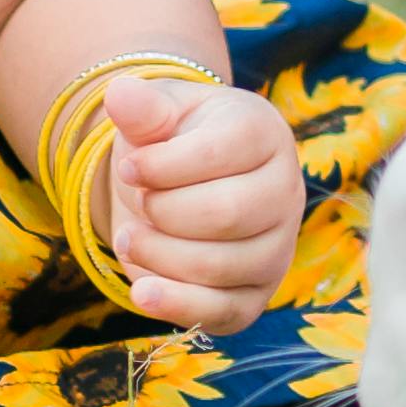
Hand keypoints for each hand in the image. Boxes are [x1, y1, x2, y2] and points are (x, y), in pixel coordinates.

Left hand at [102, 77, 301, 335]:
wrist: (179, 185)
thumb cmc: (172, 141)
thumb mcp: (158, 114)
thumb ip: (143, 107)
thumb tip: (120, 93)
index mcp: (266, 134)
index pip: (221, 152)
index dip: (164, 165)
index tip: (128, 166)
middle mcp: (285, 192)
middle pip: (227, 213)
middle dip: (163, 213)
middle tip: (136, 203)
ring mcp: (276, 249)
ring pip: (221, 266)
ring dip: (159, 255)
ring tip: (131, 237)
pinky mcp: (256, 296)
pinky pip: (224, 312)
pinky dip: (177, 304)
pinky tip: (141, 291)